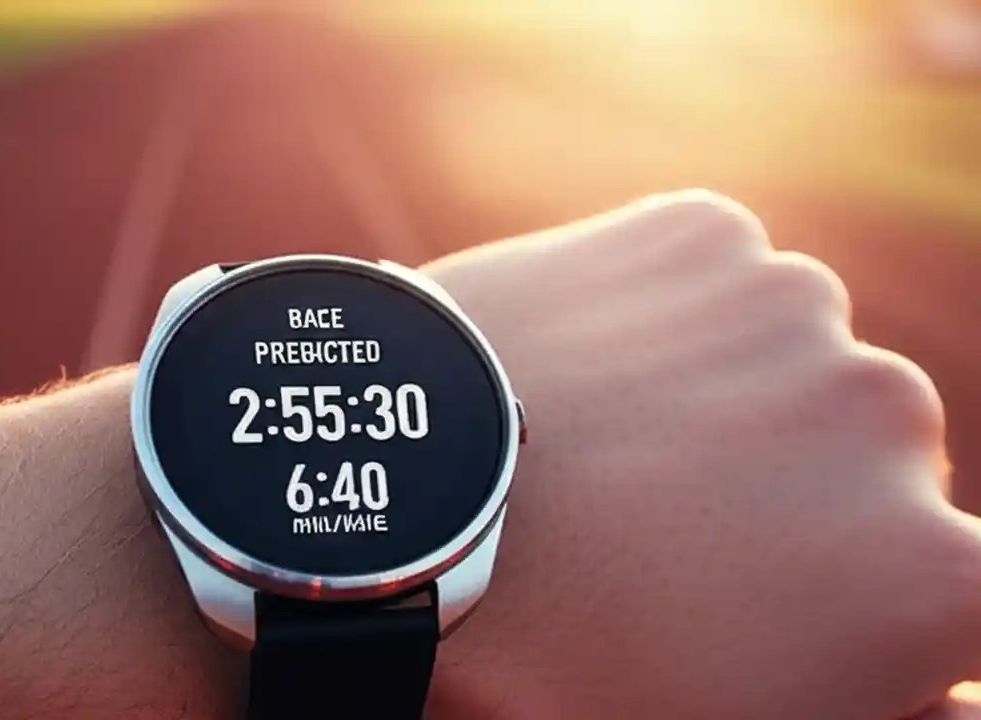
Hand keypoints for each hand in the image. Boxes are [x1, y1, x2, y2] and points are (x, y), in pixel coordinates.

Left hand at [421, 191, 973, 718]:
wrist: (381, 511)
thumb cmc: (547, 660)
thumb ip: (882, 709)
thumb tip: (957, 702)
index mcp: (926, 575)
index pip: (952, 590)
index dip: (862, 597)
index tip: (784, 595)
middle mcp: (892, 417)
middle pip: (873, 465)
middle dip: (796, 498)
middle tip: (664, 531)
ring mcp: (794, 306)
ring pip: (794, 362)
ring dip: (735, 400)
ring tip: (611, 449)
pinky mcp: (703, 231)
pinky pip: (720, 284)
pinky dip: (676, 320)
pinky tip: (590, 373)